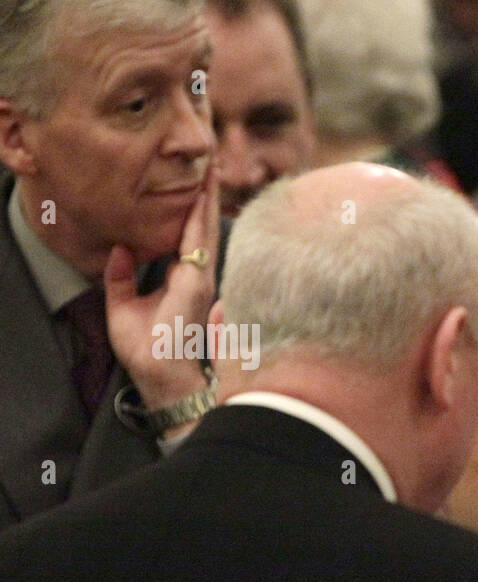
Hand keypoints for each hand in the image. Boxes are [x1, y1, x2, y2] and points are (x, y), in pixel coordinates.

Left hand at [104, 163, 218, 412]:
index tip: (193, 183)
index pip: (187, 237)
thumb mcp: (122, 305)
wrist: (159, 374)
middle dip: (206, 195)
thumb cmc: (145, 349)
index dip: (191, 210)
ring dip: (209, 196)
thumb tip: (119, 247)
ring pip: (206, 226)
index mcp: (183, 280)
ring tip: (211, 166)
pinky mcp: (197, 281)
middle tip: (209, 162)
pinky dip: (202, 212)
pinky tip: (205, 189)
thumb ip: (121, 276)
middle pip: (202, 226)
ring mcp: (200, 277)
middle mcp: (197, 275)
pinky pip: (199, 238)